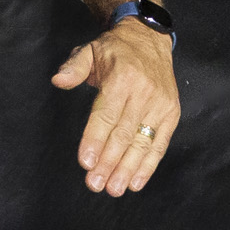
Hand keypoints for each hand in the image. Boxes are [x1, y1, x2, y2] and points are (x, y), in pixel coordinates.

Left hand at [53, 17, 179, 196]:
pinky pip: (159, 144)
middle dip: (108, 162)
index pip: (106, 115)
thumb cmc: (114, 50)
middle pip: (124, 134)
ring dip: (127, 169)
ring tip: (113, 189)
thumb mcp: (89, 50)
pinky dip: (148, 165)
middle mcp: (143, 94)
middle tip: (95, 184)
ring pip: (142, 143)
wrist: (150, 40)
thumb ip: (73, 67)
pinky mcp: (172, 114)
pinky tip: (135, 182)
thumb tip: (58, 80)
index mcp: (121, 79)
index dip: (95, 139)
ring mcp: (160, 106)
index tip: (85, 162)